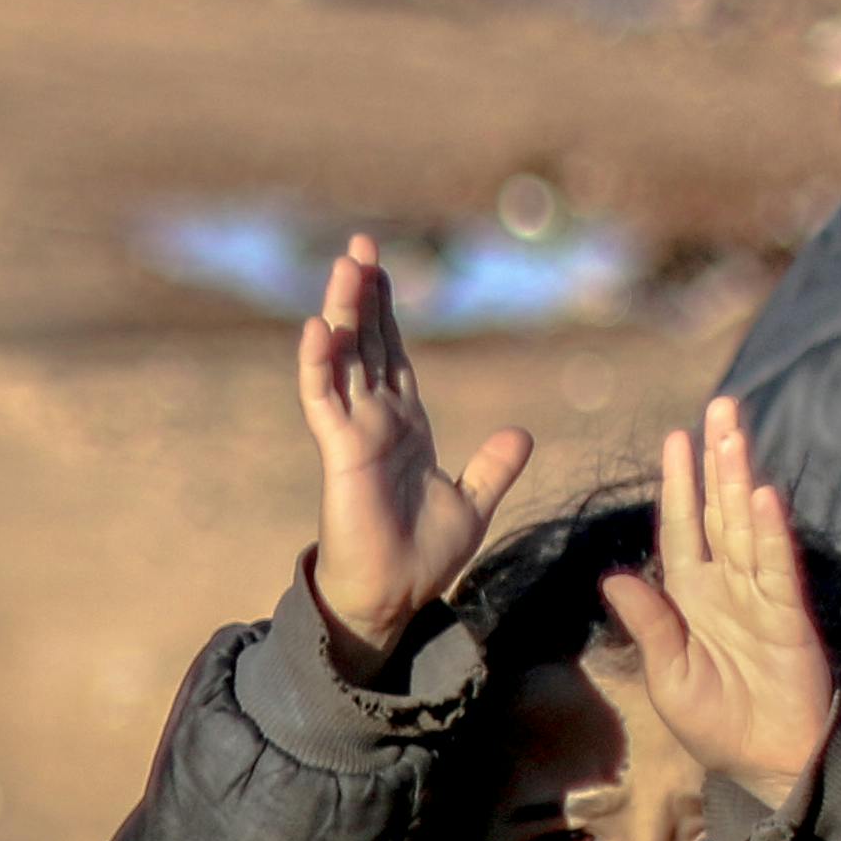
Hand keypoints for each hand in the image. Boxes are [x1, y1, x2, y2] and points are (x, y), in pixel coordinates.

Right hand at [296, 234, 532, 676]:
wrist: (395, 595)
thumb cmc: (424, 555)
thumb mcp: (473, 502)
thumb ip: (493, 466)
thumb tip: (522, 431)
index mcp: (405, 426)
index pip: (393, 356)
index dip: (388, 313)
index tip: (384, 269)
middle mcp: (376, 420)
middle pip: (366, 344)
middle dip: (363, 295)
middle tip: (360, 246)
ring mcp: (355, 433)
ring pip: (344, 359)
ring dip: (341, 312)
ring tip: (345, 267)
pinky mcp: (342, 453)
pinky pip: (327, 400)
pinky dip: (320, 363)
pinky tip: (318, 327)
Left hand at [599, 401, 840, 810]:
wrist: (764, 762)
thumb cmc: (715, 721)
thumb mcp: (668, 675)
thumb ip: (649, 625)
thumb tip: (615, 577)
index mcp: (692, 596)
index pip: (683, 528)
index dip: (681, 483)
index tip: (678, 436)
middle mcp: (728, 586)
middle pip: (720, 511)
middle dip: (719, 460)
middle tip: (722, 406)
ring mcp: (761, 598)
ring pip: (748, 527)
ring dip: (741, 479)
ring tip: (737, 432)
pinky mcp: (789, 618)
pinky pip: (776, 569)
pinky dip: (768, 534)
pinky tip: (762, 497)